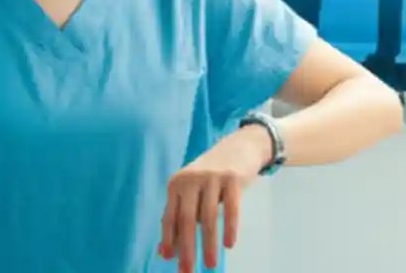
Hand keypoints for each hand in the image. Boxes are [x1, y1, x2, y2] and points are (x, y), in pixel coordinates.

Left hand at [158, 124, 270, 271]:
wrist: (241, 146)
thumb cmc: (212, 176)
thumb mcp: (192, 191)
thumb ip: (178, 217)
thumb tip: (164, 252)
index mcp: (176, 184)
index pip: (170, 217)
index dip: (169, 240)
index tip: (171, 261)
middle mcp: (191, 179)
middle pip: (187, 220)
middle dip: (187, 248)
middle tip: (188, 271)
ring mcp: (212, 177)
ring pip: (209, 217)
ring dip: (209, 244)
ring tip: (211, 264)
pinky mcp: (233, 178)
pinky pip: (231, 208)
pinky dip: (230, 228)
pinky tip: (229, 244)